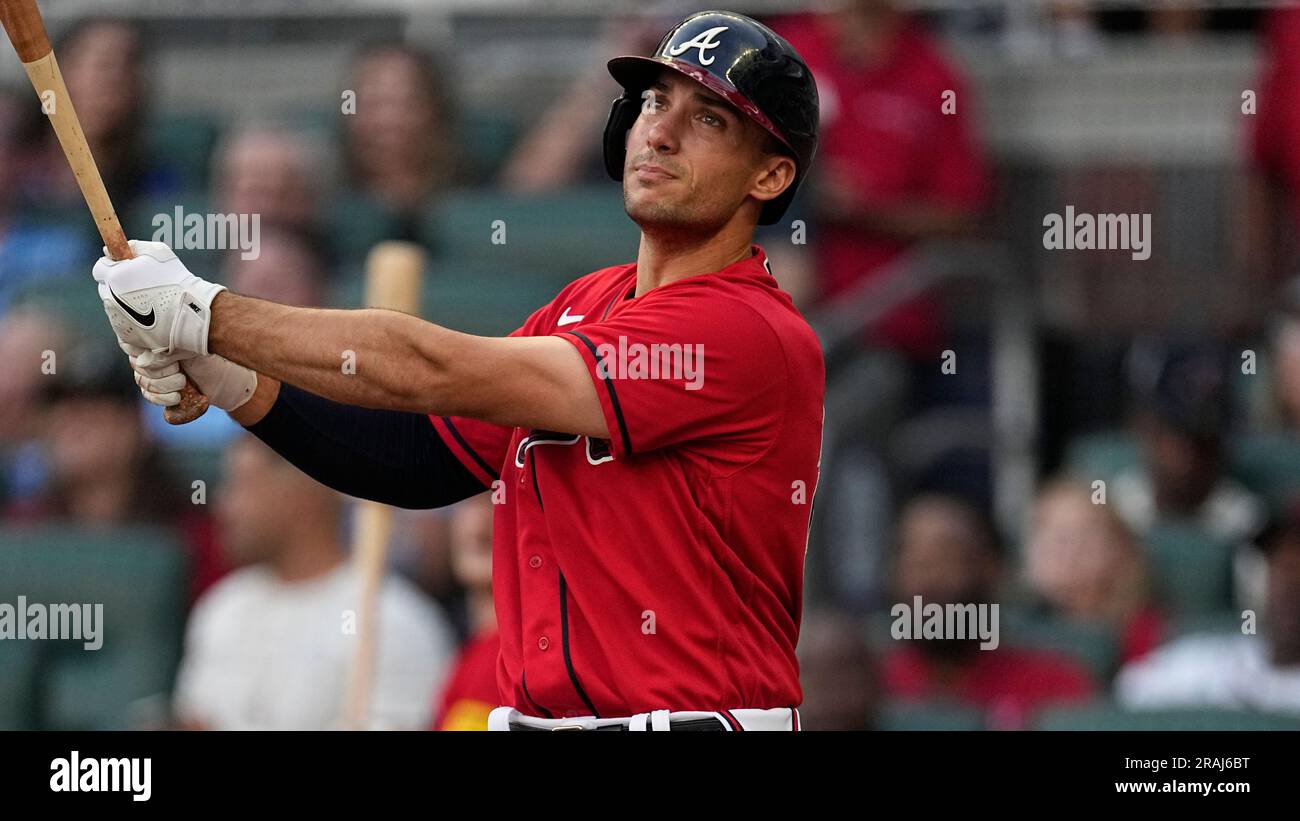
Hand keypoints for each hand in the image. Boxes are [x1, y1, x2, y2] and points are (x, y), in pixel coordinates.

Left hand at [93, 240, 224, 357]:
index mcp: (114, 276)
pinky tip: (150, 318)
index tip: (125, 268)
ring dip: (125, 304)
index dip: (112, 266)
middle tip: (141, 286)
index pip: (100, 268)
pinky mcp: (127, 336)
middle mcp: (110, 298)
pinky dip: (132, 321)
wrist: (191, 312)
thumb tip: (113, 250)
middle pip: (105, 289)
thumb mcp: (157, 252)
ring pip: (114, 308)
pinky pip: (123, 325)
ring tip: (150, 303)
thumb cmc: (177, 280)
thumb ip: (133, 247)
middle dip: (118, 286)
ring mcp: (116, 319)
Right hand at [132, 350, 256, 411]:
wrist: (229, 377)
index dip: (145, 352)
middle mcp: (150, 351)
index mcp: (156, 335)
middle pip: (139, 365)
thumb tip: (144, 360)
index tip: (169, 358)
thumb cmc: (214, 354)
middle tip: (181, 373)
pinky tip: (176, 397)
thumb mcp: (195, 344)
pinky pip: (148, 395)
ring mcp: (153, 371)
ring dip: (164, 385)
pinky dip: (161, 398)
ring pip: (143, 381)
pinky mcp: (158, 389)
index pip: (132, 342)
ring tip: (183, 384)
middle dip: (160, 372)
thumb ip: (171, 346)